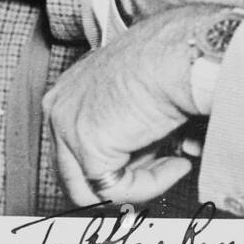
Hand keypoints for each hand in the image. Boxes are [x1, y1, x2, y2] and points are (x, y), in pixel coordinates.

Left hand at [44, 3, 222, 205]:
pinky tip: (177, 163)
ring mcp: (67, 128)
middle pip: (80, 171)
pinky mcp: (86, 148)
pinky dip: (151, 184)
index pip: (79, 145)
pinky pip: (116, 191)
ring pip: (94, 188)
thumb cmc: (174, 57)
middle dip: (129, 174)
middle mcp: (59, 106)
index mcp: (71, 88)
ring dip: (142, 183)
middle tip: (170, 164)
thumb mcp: (142, 92)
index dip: (122, 159)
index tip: (159, 159)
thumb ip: (132, 125)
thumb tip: (149, 156)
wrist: (183, 53)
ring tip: (177, 163)